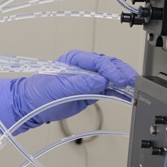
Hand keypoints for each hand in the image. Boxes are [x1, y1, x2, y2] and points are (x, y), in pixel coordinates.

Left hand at [0, 50, 136, 133]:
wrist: (32, 106)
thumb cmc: (39, 92)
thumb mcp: (57, 87)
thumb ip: (79, 83)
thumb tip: (99, 81)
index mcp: (75, 60)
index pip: (99, 61)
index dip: (111, 69)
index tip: (119, 79)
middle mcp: (84, 67)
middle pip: (109, 66)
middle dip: (122, 72)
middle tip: (131, 81)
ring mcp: (89, 79)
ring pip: (111, 77)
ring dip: (123, 82)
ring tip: (134, 88)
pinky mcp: (90, 91)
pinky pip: (108, 90)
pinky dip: (118, 93)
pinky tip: (126, 95)